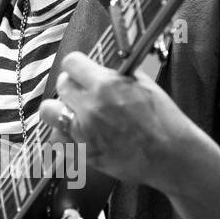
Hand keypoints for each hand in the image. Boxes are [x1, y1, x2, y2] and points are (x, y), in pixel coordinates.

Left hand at [38, 51, 199, 193]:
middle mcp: (89, 107)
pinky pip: (56, 138)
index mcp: (106, 85)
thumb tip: (99, 69)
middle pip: (61, 85)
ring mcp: (83, 132)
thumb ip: (116, 75)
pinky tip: (78, 134)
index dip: (78, 66)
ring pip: (49, 112)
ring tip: (73, 113)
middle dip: (72, 87)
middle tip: (83, 94)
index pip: (71, 63)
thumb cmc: (164, 120)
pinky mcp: (82, 153)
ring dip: (59, 109)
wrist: (170, 155)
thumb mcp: (144, 85)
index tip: (82, 72)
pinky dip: (63, 134)